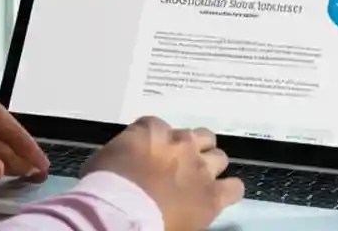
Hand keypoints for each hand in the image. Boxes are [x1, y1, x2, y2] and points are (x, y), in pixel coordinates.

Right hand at [85, 117, 243, 230]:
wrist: (121, 212)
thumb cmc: (103, 187)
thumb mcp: (104, 159)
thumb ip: (123, 153)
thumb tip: (125, 160)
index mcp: (153, 131)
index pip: (159, 126)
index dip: (157, 142)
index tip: (150, 155)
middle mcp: (181, 143)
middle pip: (198, 137)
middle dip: (192, 149)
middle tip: (181, 166)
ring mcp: (201, 169)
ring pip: (219, 157)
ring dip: (210, 167)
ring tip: (200, 182)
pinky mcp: (213, 196)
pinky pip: (234, 188)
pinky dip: (228, 191)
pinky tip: (219, 197)